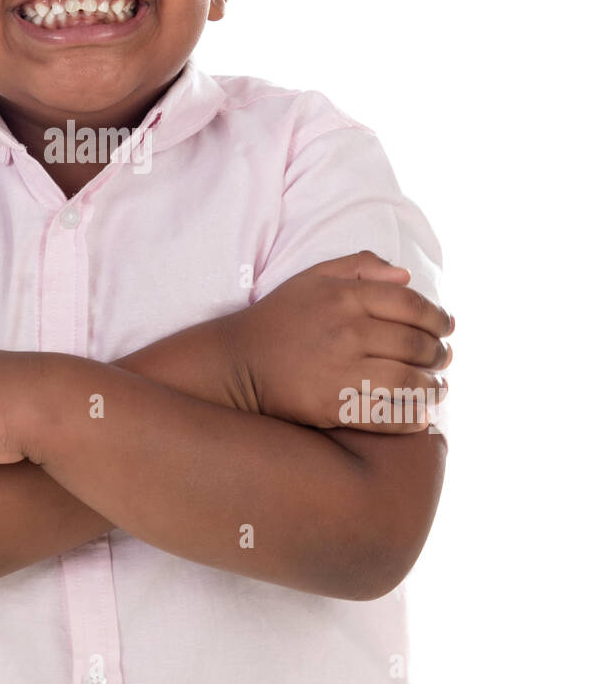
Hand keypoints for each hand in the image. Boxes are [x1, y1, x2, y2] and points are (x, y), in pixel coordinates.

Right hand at [222, 250, 453, 432]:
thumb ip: (359, 266)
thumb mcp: (312, 278)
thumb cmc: (278, 319)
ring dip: (434, 387)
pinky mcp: (335, 406)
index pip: (411, 304)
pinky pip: (388, 414)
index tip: (447, 327)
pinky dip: (413, 417)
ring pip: (410, 381)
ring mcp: (342, 370)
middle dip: (440, 354)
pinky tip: (422, 415)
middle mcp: (347, 331)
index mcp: (345, 296)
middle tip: (444, 359)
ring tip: (438, 388)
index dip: (438, 317)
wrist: (237, 363)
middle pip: (416, 344)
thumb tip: (406, 275)